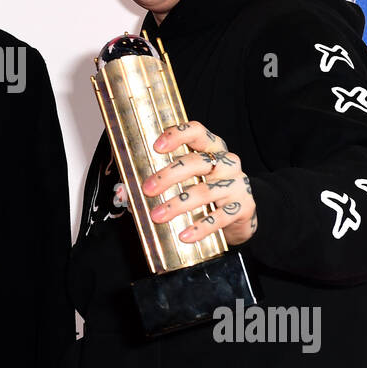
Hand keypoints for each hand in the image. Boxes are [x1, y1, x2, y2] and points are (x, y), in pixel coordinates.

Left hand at [141, 121, 257, 247]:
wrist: (240, 215)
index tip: (156, 147)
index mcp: (211, 148)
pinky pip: (219, 217)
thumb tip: (123, 193)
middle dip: (168, 176)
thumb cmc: (206, 190)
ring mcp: (237, 184)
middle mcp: (227, 162)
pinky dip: (200, 227)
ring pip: (204, 191)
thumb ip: (158, 182)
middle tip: (147, 190)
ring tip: (157, 216)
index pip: (197, 132)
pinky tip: (184, 235)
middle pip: (197, 162)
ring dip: (177, 204)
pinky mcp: (243, 207)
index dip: (177, 135)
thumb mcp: (187, 180)